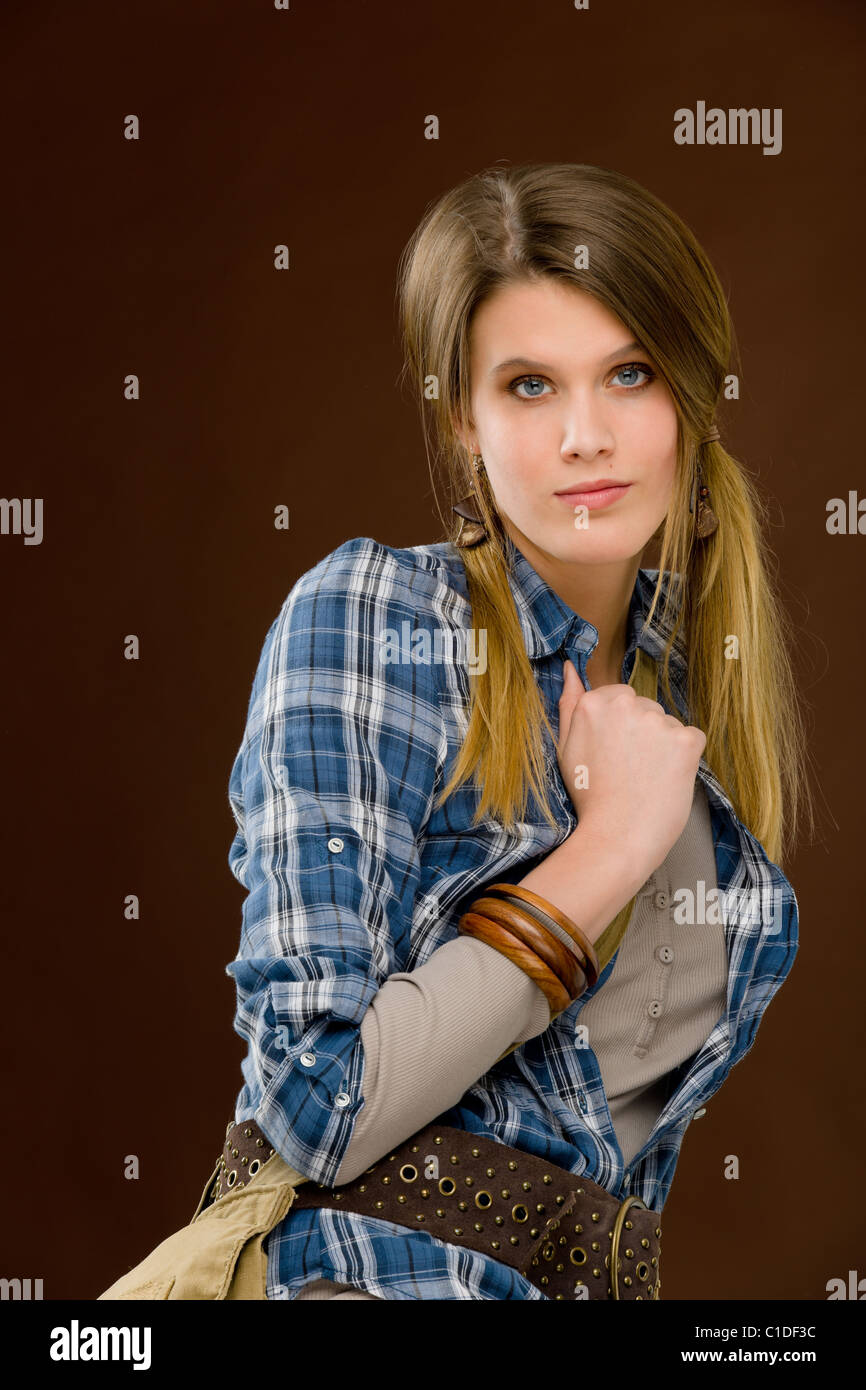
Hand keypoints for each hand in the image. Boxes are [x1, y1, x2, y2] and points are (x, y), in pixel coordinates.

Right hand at [555, 657, 706, 880]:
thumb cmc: (589, 797)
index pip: (619, 698)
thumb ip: (568, 704)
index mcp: (594, 703)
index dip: (619, 729)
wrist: (617, 837)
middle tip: (628, 769)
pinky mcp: (687, 740)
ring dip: (662, 746)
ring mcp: (659, 721)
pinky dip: (684, 759)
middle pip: (645, 709)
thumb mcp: (565, 748)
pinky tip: (665, 779)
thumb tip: (571, 668)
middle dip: (641, 733)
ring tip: (646, 778)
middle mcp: (626, 704)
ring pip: (667, 725)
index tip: (614, 754)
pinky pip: (691, 739)